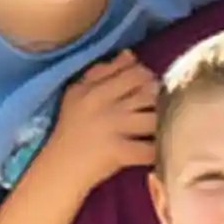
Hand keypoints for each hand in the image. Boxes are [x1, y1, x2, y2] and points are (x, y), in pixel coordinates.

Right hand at [44, 50, 158, 183]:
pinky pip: (149, 149)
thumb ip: (103, 71)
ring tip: (165, 124)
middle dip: (160, 98)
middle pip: (148, 92)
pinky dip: (160, 150)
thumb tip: (130, 54)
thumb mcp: (78, 94)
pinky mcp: (118, 152)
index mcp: (92, 89)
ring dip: (164, 122)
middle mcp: (102, 105)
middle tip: (161, 106)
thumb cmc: (72, 129)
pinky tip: (164, 148)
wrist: (58, 169)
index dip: (149, 78)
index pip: (134, 73)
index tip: (150, 87)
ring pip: (153, 118)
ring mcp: (111, 128)